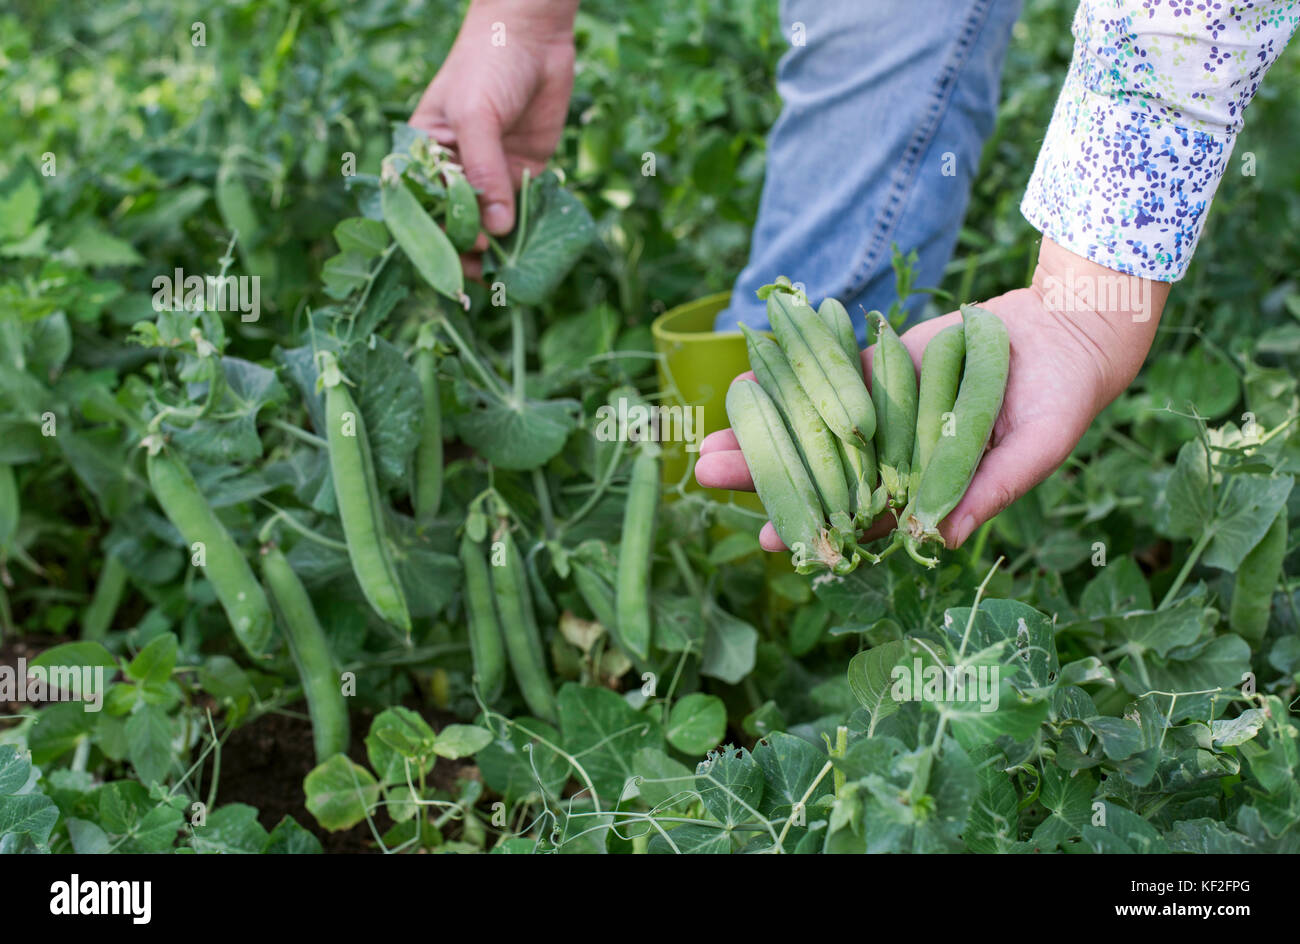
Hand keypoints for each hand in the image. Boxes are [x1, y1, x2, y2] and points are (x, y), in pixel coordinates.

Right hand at [409, 0, 577, 270]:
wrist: (533, 35)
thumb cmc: (486, 65)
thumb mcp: (475, 116)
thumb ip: (484, 171)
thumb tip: (496, 227)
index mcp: (424, 155)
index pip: (420, 207)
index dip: (431, 239)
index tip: (447, 263)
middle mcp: (455, 170)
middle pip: (455, 223)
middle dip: (464, 250)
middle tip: (478, 276)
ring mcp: (490, 174)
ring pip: (489, 224)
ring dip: (497, 249)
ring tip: (505, 275)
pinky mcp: (524, 173)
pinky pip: (524, 210)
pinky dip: (526, 231)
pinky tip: (529, 253)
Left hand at [694, 239, 1168, 551]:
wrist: (1063, 332)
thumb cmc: (1059, 402)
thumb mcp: (1033, 449)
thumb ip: (988, 490)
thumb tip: (937, 540)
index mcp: (923, 490)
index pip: (861, 518)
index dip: (817, 527)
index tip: (770, 537)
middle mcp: (892, 456)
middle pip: (822, 473)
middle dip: (767, 476)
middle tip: (709, 476)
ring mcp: (881, 411)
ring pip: (815, 427)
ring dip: (766, 432)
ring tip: (710, 439)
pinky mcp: (878, 368)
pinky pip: (830, 375)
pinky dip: (791, 379)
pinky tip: (749, 383)